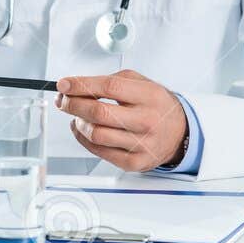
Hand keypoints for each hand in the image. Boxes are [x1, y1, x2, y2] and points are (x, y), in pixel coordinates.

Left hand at [56, 69, 187, 171]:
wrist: (180, 133)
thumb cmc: (156, 106)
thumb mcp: (142, 83)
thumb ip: (112, 80)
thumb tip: (76, 85)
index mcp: (150, 96)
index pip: (109, 87)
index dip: (81, 85)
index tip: (64, 84)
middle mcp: (147, 121)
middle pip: (98, 113)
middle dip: (72, 104)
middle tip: (63, 100)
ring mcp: (141, 144)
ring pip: (95, 134)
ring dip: (77, 122)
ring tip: (75, 115)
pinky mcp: (134, 162)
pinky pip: (98, 151)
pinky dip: (83, 138)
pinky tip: (83, 129)